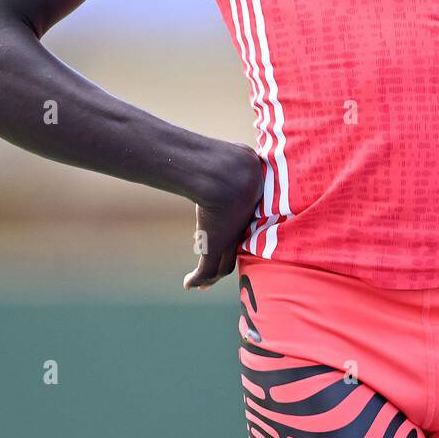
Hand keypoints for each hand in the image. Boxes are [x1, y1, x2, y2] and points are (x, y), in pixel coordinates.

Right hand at [183, 144, 262, 291]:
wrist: (226, 175)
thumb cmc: (231, 165)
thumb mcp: (240, 159)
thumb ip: (244, 158)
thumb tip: (250, 154)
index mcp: (248, 210)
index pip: (243, 231)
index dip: (232, 237)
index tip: (212, 237)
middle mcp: (239, 228)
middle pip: (233, 252)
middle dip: (223, 260)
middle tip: (212, 270)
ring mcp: (226, 239)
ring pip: (221, 265)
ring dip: (209, 275)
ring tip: (199, 281)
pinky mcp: (213, 247)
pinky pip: (206, 269)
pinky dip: (197, 279)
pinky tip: (188, 284)